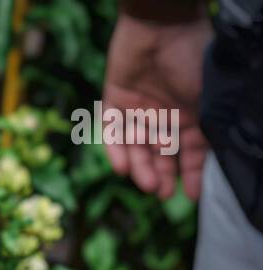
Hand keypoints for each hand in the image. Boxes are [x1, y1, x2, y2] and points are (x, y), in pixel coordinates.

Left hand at [103, 12, 212, 199]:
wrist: (162, 22)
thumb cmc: (192, 56)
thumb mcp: (207, 98)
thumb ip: (205, 130)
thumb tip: (208, 163)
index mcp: (189, 112)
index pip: (189, 152)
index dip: (191, 174)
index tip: (190, 195)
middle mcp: (163, 113)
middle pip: (160, 155)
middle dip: (162, 176)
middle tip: (162, 193)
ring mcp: (138, 107)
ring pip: (135, 147)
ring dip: (140, 168)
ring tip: (147, 183)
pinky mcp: (114, 99)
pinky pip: (111, 131)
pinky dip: (116, 151)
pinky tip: (122, 168)